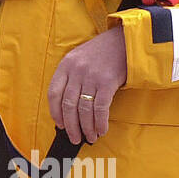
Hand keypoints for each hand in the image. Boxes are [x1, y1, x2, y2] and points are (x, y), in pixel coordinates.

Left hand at [47, 25, 127, 144]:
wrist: (125, 40)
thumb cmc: (102, 52)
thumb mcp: (80, 58)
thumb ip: (72, 77)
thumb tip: (69, 108)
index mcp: (66, 65)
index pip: (53, 93)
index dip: (55, 112)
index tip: (59, 124)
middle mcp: (76, 71)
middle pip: (68, 105)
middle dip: (71, 126)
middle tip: (74, 138)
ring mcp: (91, 76)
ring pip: (84, 109)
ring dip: (86, 128)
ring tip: (90, 137)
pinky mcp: (107, 82)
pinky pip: (100, 108)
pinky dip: (100, 122)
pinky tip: (101, 130)